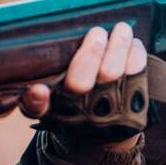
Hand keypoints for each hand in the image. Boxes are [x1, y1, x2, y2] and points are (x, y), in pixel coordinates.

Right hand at [19, 21, 147, 151]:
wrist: (105, 135)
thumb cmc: (73, 108)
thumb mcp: (50, 103)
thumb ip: (34, 93)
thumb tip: (28, 88)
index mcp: (51, 109)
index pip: (35, 107)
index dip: (35, 99)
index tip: (38, 90)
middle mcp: (77, 113)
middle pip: (80, 82)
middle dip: (89, 53)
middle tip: (96, 33)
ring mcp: (106, 111)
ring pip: (112, 74)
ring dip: (117, 46)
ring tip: (121, 29)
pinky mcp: (132, 109)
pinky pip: (136, 76)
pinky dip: (135, 55)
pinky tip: (133, 44)